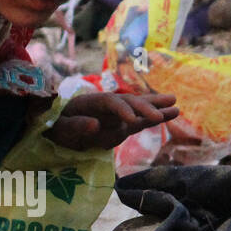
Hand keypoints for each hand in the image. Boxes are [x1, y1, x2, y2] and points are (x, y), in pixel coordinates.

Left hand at [44, 91, 178, 150]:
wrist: (56, 128)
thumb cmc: (55, 127)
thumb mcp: (59, 128)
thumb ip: (75, 126)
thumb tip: (95, 125)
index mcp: (92, 102)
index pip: (112, 103)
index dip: (122, 110)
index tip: (131, 122)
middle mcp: (108, 106)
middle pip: (130, 102)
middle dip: (146, 107)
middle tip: (163, 112)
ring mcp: (116, 116)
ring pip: (139, 109)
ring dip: (157, 107)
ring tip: (176, 105)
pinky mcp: (122, 126)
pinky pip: (140, 122)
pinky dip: (154, 119)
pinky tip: (172, 113)